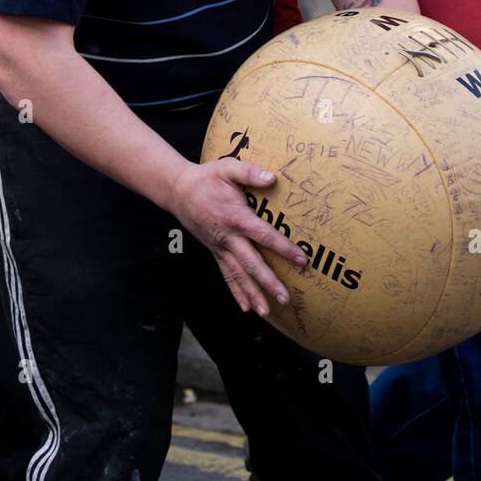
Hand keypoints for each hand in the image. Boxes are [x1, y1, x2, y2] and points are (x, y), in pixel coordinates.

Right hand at [171, 157, 307, 315]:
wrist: (178, 192)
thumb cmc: (206, 178)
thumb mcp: (228, 168)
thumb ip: (250, 172)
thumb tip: (272, 178)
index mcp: (237, 218)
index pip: (264, 236)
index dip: (284, 249)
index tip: (301, 260)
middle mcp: (229, 238)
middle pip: (251, 265)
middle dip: (269, 283)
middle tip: (285, 299)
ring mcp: (220, 248)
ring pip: (238, 276)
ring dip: (253, 294)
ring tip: (266, 312)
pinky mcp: (215, 252)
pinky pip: (226, 275)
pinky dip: (236, 292)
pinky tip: (245, 307)